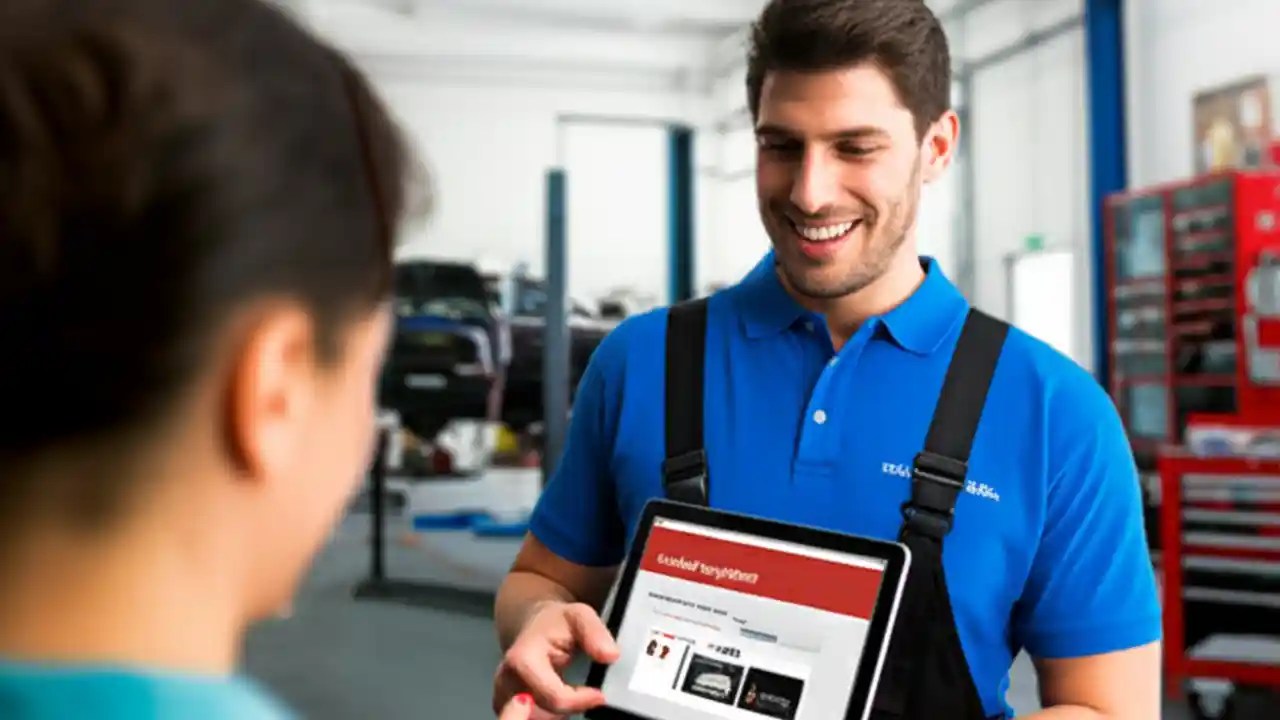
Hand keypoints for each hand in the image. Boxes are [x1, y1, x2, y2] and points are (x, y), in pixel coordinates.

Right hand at [493, 601, 620, 718]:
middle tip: (584, 695)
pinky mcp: (504, 705)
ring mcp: (502, 695)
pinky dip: (548, 715)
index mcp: (521, 659)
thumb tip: (610, 655)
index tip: (599, 695)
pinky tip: (561, 703)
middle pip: (541, 714)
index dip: (580, 701)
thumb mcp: (580, 616)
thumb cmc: (556, 621)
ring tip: (574, 695)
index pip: (554, 697)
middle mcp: (505, 681)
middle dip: (567, 710)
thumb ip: (594, 632)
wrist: (534, 625)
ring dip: (558, 714)